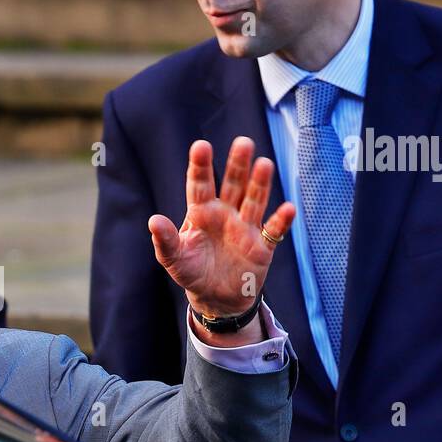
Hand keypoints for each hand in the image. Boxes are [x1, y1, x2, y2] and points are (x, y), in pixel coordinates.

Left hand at [149, 137, 295, 322]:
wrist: (216, 298)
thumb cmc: (192, 272)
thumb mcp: (174, 259)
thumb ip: (165, 240)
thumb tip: (153, 221)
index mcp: (202, 212)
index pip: (200, 185)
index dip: (201, 166)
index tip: (201, 146)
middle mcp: (226, 213)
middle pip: (233, 184)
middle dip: (238, 165)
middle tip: (243, 142)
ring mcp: (245, 227)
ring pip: (254, 200)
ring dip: (260, 184)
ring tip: (264, 164)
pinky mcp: (262, 246)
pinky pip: (273, 231)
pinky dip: (281, 220)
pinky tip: (288, 208)